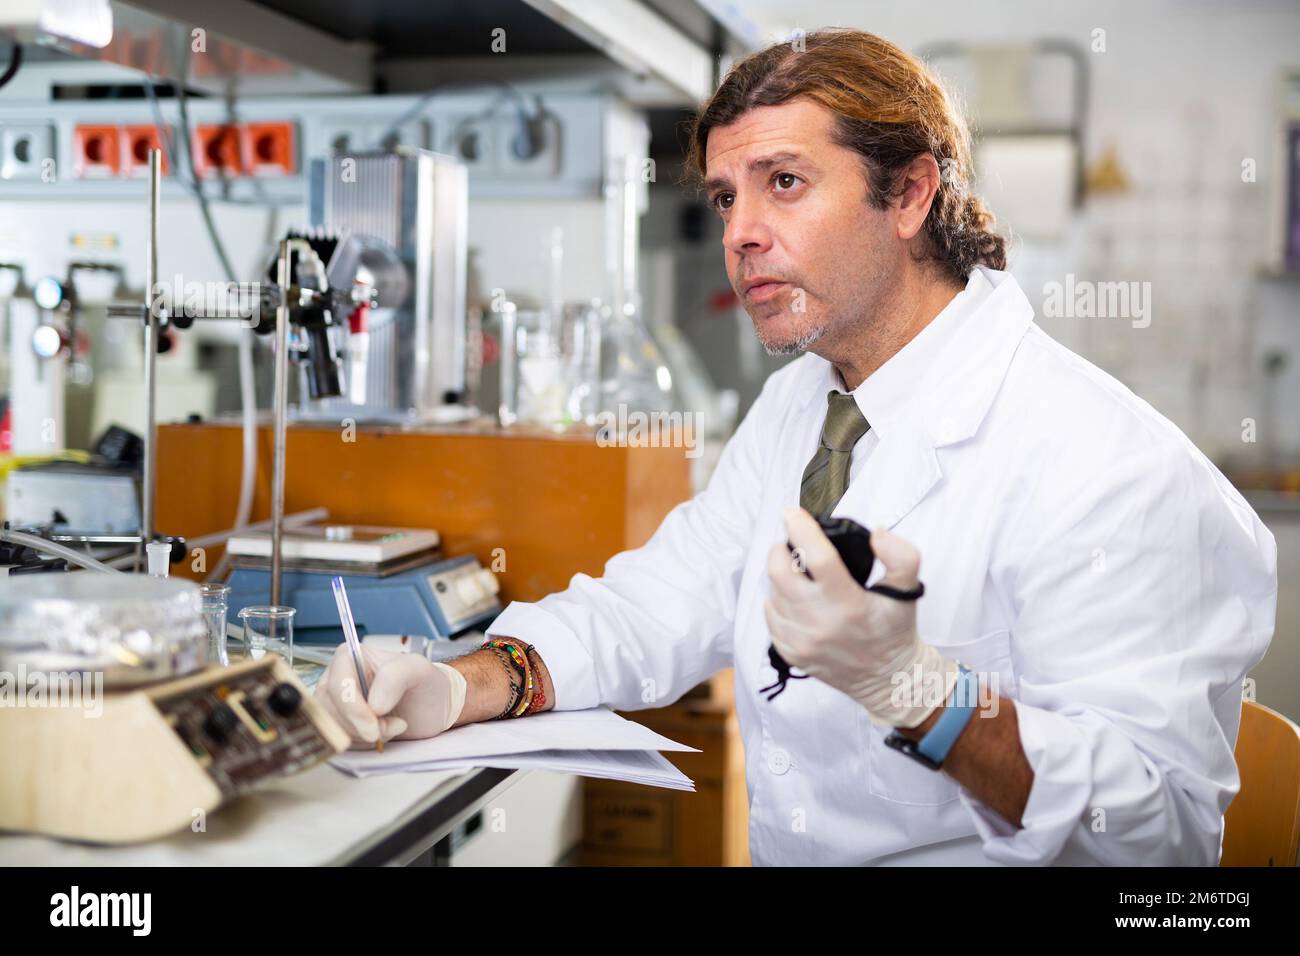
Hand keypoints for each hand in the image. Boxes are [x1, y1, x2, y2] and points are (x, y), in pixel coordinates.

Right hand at [313, 645, 467, 748]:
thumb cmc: (424, 683)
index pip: (337, 685)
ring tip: (392, 725)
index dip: (352, 708)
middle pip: (330, 710)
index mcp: (349, 657)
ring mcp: (335, 703)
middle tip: (393, 725)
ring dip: (363, 736)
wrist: (433, 707)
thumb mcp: (418, 669)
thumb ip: (396, 676)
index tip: (374, 726)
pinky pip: (338, 741)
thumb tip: (373, 704)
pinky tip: (383, 733)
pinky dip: (361, 744)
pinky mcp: (339, 724)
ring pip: (332, 728)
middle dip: (361, 726)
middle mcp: (336, 678)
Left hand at [764, 507, 956, 727]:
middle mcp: (820, 623)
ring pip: (772, 592)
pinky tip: (794, 598)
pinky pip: (770, 616)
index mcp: (848, 603)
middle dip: (781, 550)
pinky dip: (778, 600)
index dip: (800, 529)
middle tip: (792, 545)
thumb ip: (901, 556)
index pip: (816, 557)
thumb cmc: (895, 630)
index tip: (792, 513)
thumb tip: (875, 534)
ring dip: (779, 576)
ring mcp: (801, 641)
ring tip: (797, 573)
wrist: (888, 680)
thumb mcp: (908, 591)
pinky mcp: (791, 654)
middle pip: (779, 572)